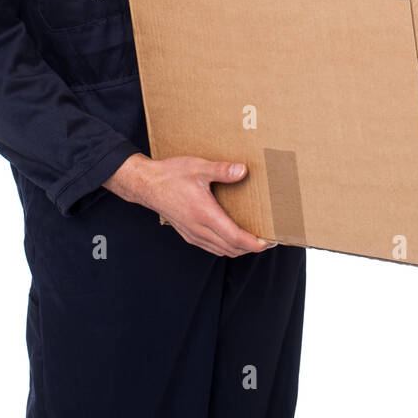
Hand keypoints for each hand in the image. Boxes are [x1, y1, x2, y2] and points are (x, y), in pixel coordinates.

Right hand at [104, 154, 277, 256]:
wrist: (146, 185)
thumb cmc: (171, 175)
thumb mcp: (198, 167)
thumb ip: (222, 170)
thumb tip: (243, 170)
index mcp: (205, 214)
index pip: (236, 238)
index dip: (255, 243)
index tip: (270, 241)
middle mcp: (199, 229)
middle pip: (232, 248)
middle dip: (252, 247)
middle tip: (269, 240)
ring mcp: (193, 234)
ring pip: (222, 250)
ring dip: (239, 249)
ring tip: (254, 240)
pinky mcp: (188, 234)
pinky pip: (212, 248)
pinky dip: (226, 247)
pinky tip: (232, 237)